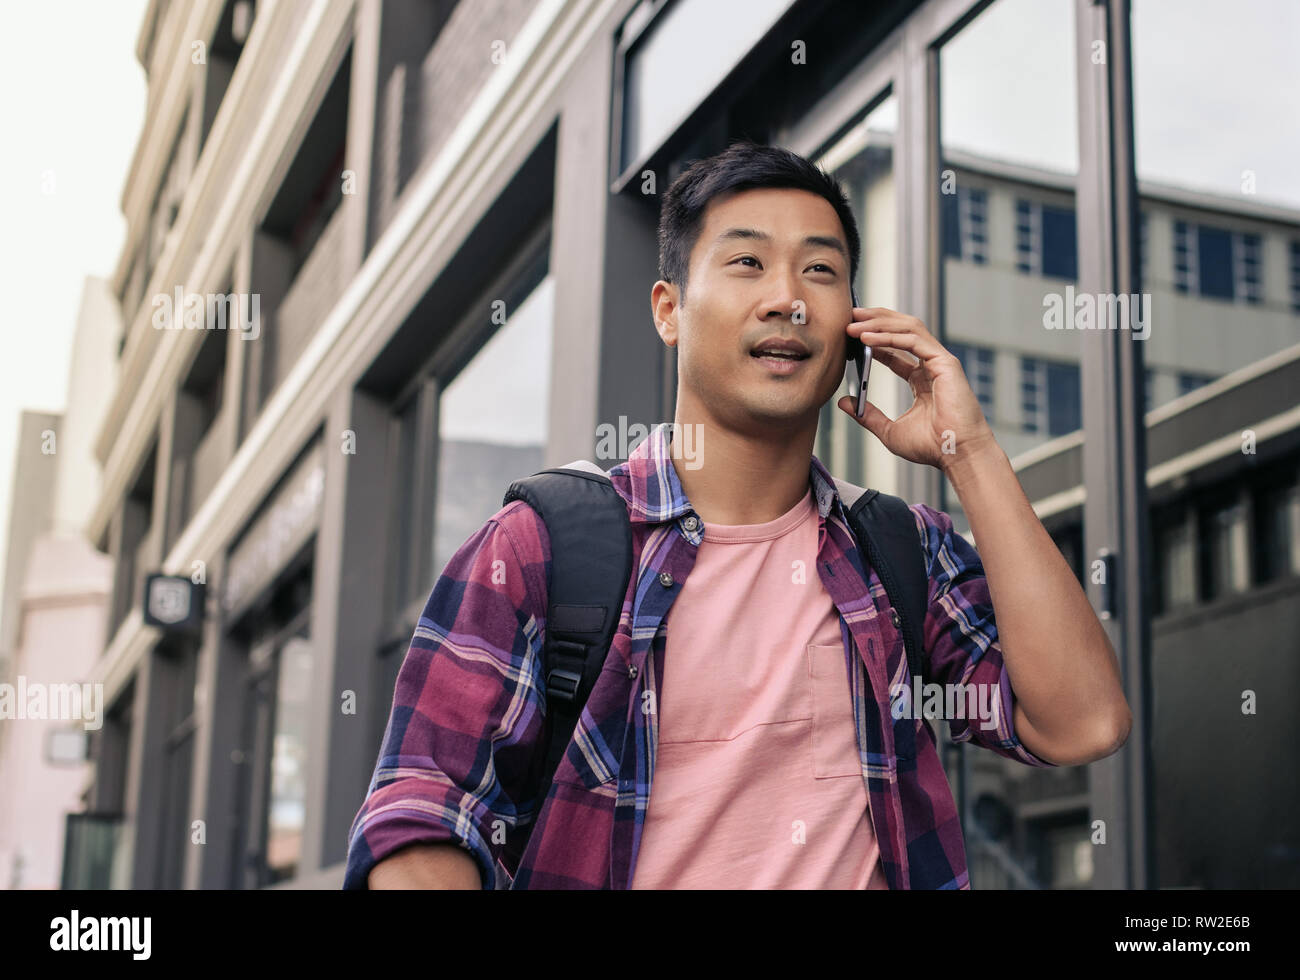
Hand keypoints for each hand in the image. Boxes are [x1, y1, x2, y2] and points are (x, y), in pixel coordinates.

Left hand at [836, 307, 997, 471]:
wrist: (955, 454)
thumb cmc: (931, 446)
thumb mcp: (889, 430)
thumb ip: (867, 414)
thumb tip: (844, 403)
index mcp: (921, 379)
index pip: (895, 349)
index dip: (874, 338)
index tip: (851, 334)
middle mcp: (930, 366)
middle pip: (901, 331)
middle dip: (875, 320)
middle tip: (850, 315)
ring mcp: (939, 361)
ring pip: (908, 328)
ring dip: (879, 322)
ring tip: (854, 321)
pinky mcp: (944, 362)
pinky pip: (913, 341)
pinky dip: (889, 336)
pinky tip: (867, 338)